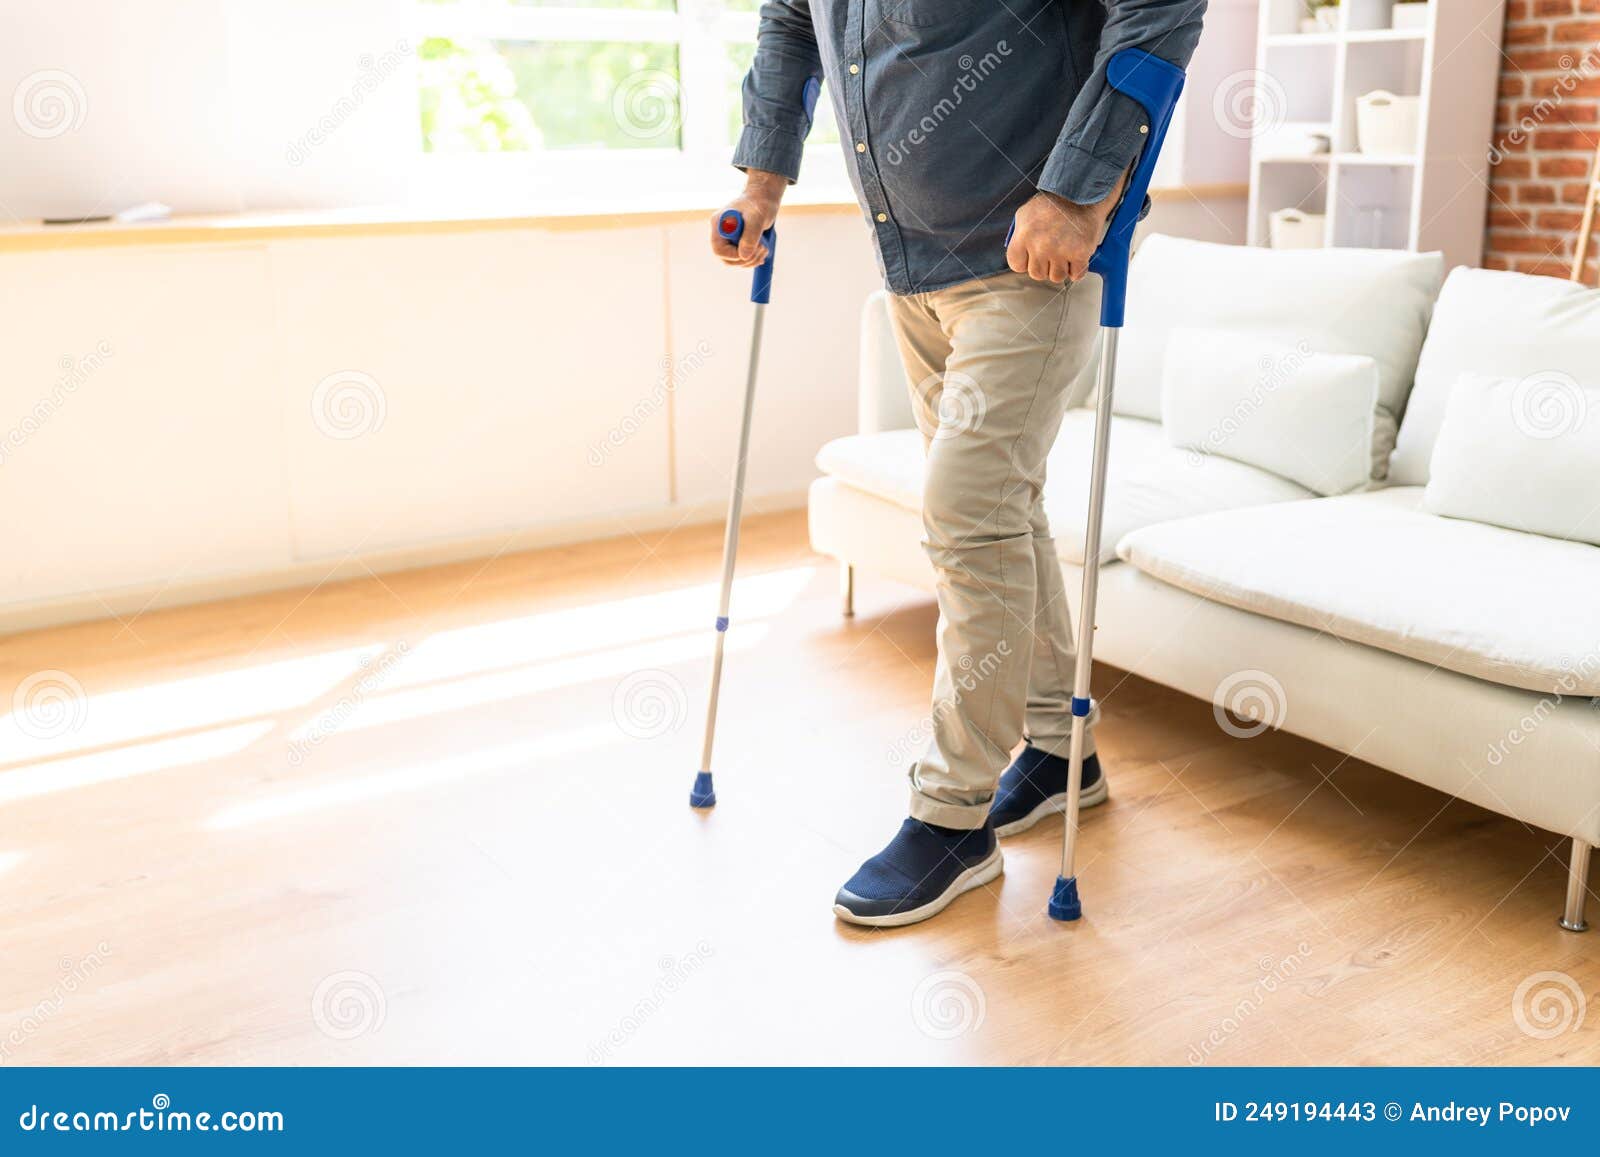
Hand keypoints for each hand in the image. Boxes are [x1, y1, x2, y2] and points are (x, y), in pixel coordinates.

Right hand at [712, 170, 785, 267]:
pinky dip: (753, 258)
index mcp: (719, 225)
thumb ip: (750, 235)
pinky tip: (763, 251)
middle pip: (726, 259)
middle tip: (762, 248)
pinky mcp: (737, 242)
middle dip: (745, 259)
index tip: (750, 249)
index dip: (734, 255)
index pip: (718, 250)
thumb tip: (744, 256)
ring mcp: (728, 239)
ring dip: (752, 260)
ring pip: (735, 261)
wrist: (763, 198)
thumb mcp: (757, 218)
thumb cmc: (759, 204)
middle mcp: (720, 233)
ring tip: (765, 248)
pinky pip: (741, 258)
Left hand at [1005, 168, 1129, 284]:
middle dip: (1044, 265)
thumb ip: (1018, 236)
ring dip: (1061, 268)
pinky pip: (1076, 275)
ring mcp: (1061, 251)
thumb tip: (1019, 255)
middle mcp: (1041, 246)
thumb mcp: (1026, 214)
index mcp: (1024, 235)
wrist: (1082, 194)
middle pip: (1037, 274)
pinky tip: (1076, 256)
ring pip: (1056, 277)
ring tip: (1065, 252)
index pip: (1017, 265)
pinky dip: (1077, 269)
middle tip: (1052, 251)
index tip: (1033, 255)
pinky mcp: (1080, 253)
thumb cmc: (1053, 203)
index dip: (1026, 261)